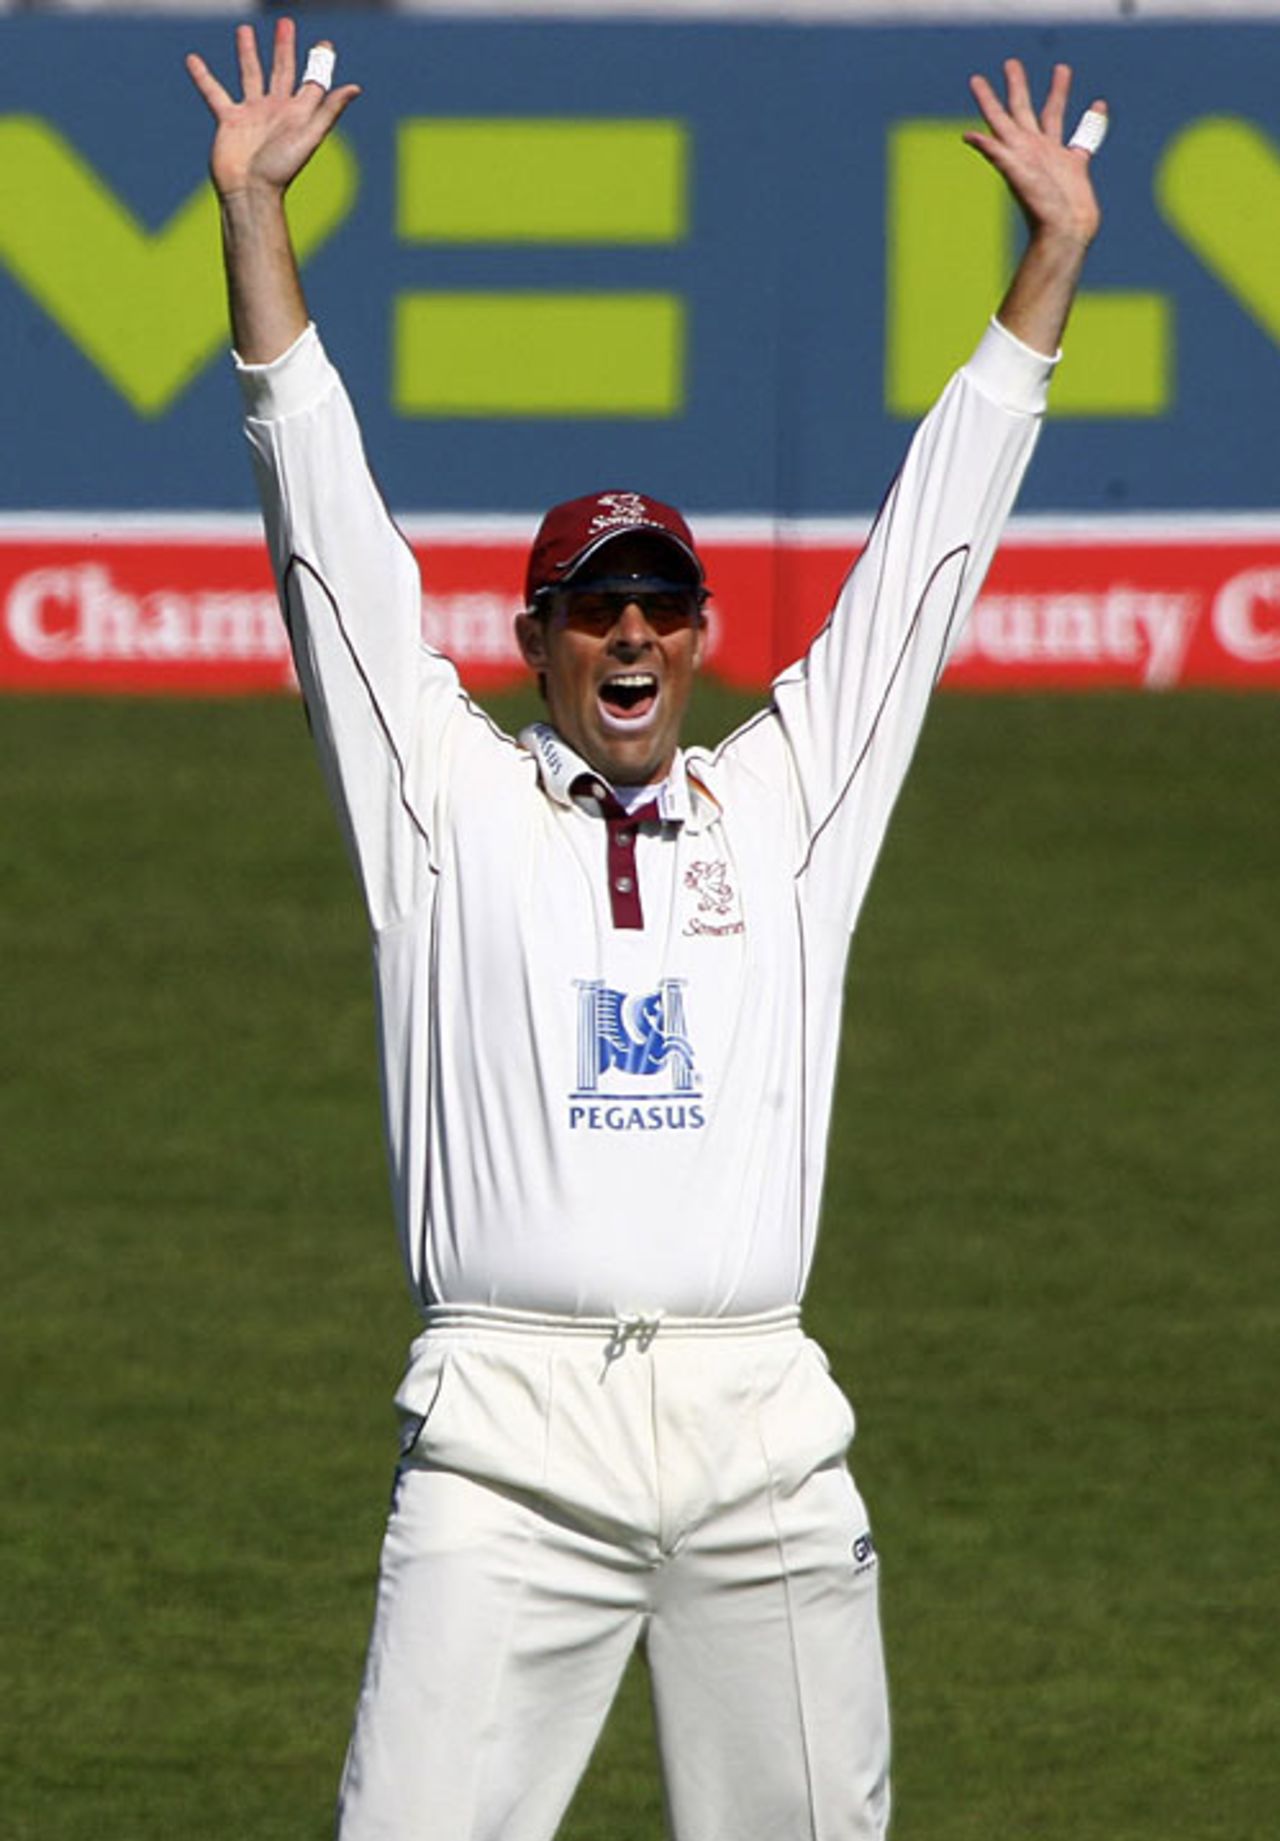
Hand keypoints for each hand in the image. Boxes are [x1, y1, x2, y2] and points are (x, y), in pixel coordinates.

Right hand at [185, 16, 359, 202]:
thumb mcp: (309, 136)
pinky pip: (214, 92)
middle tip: (285, 24)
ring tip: (244, 31)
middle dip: (284, 48)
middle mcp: (275, 110)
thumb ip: (328, 110)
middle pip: (281, 71)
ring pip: (250, 75)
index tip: (324, 44)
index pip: (311, 81)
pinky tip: (193, 60)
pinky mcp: (228, 120)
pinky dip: (203, 76)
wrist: (249, 191)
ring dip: (248, 52)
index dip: (319, 62)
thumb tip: (355, 87)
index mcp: (297, 112)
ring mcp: (251, 113)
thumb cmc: (281, 169)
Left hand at [964, 60, 1102, 250]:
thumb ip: (996, 153)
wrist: (1065, 233)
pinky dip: (1092, 120)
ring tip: (1062, 69)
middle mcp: (1032, 149)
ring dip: (1057, 93)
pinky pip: (1084, 137)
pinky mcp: (1075, 166)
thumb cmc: (1040, 209)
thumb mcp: (1015, 174)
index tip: (976, 80)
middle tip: (1011, 62)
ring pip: (1054, 116)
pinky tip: (1098, 105)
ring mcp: (1053, 157)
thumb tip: (969, 136)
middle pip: (1023, 108)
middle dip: (1017, 84)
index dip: (987, 99)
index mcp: (1017, 149)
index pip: (998, 117)